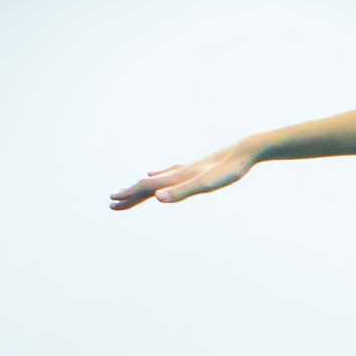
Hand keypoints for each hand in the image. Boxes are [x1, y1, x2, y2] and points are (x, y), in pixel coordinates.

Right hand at [108, 140, 257, 210]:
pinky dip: (158, 177)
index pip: (146, 188)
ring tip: (130, 192)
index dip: (129, 196)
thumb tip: (157, 198)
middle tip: (112, 203)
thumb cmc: (227, 170)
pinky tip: (155, 175)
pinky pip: (168, 174)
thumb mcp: (205, 185)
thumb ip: (181, 192)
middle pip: (147, 185)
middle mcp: (177, 173)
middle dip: (130, 195)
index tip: (112, 203)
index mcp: (176, 178)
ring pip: (156, 180)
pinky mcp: (194, 169)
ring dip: (141, 187)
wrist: (243, 152)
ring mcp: (184, 170)